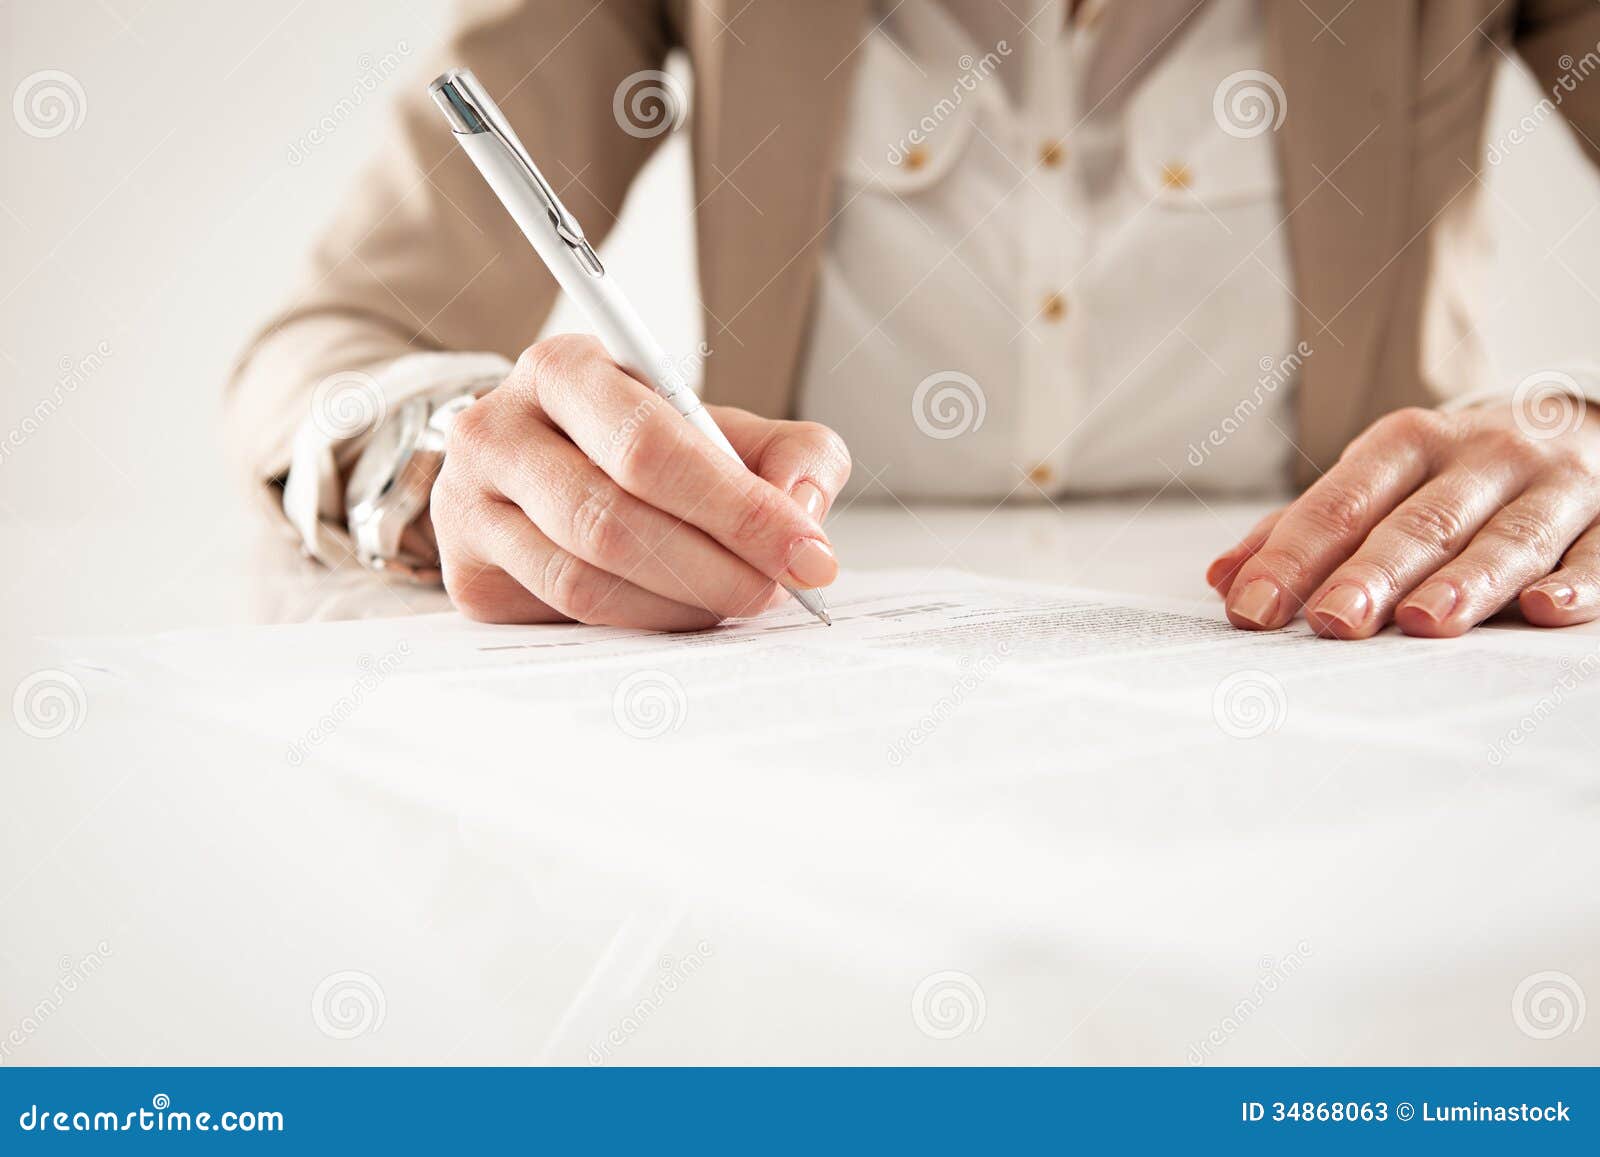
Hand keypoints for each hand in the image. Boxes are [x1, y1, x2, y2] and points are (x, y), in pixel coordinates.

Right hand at [432, 334, 849, 628]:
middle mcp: (495, 430)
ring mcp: (468, 506)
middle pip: (612, 519)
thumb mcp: (727, 427)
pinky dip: (643, 623)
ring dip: (682, 603)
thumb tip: (802, 510)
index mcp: (561, 369)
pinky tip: (686, 611)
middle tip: (780, 589)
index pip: (649, 445)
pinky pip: (566, 616)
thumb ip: (792, 452)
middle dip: (716, 566)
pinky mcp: (468, 575)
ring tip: (740, 599)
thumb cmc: (647, 444)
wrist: (551, 469)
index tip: (806, 551)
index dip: (736, 506)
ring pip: (585, 579)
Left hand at [1205, 400, 1599, 637]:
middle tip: (1333, 621)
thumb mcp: (1373, 481)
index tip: (1252, 607)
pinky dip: (1575, 584)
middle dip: (1374, 573)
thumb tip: (1223, 580)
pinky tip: (1542, 611)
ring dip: (1466, 580)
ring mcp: (1553, 484)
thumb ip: (1300, 530)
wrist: (1570, 424)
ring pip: (1507, 536)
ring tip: (1426, 620)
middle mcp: (1481, 455)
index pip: (1340, 503)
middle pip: (1421, 521)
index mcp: (1407, 442)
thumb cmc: (1446, 473)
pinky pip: (1598, 553)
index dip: (1293, 556)